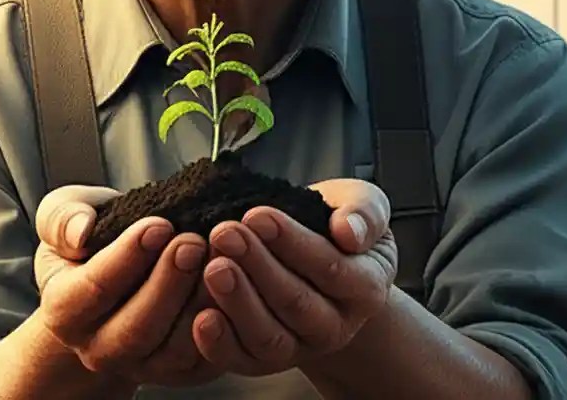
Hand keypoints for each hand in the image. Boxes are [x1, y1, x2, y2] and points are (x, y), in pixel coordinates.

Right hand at [33, 185, 223, 387]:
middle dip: (169, 284)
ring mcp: (144, 365)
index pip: (95, 289)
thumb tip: (81, 233)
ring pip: (176, 349)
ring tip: (219, 258)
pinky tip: (236, 281)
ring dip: (201, 304)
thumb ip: (62, 218)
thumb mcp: (62, 217)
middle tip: (193, 242)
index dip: (127, 257)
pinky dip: (225, 322)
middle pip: (137, 328)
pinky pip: (208, 357)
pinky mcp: (184, 371)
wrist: (119, 279)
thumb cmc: (92, 241)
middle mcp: (100, 349)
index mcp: (66, 312)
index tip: (158, 224)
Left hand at [191, 178, 397, 376]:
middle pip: (296, 304)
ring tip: (212, 267)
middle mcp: (335, 326)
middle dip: (257, 266)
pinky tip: (200, 316)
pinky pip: (242, 359)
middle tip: (224, 233)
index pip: (331, 268)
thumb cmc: (336, 225)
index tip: (257, 215)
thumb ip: (365, 213)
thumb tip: (349, 232)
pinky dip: (220, 344)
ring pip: (269, 337)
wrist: (315, 262)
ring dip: (237, 302)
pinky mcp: (263, 359)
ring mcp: (299, 347)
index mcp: (365, 288)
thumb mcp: (363, 207)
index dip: (292, 243)